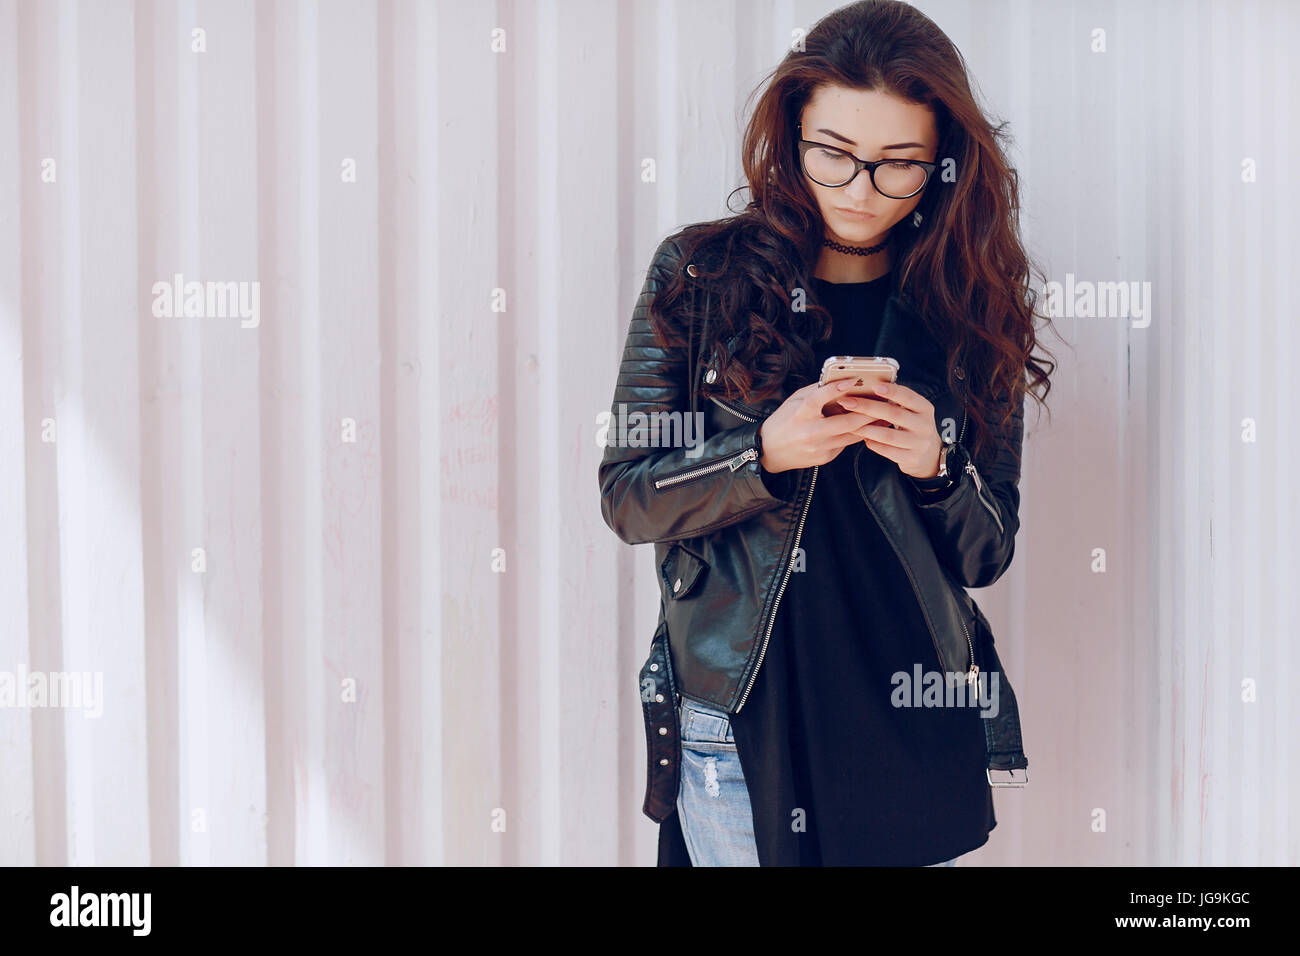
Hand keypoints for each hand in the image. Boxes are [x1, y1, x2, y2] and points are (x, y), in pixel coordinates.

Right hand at [758, 380, 894, 472]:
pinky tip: (866, 428)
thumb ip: (815, 391)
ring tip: (883, 415)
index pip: (818, 398)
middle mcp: (810, 432)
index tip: (854, 380)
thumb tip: (839, 380)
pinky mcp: (825, 457)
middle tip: (884, 403)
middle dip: (869, 412)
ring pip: (852, 435)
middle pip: (846, 422)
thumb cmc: (783, 422)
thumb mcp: (794, 401)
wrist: (770, 452)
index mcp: (800, 414)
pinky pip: (845, 444)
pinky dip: (855, 434)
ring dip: (869, 425)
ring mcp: (819, 447)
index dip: (836, 388)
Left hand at [837, 381, 943, 479]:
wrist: (930, 455)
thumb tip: (868, 387)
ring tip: (849, 424)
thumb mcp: (913, 412)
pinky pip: (887, 451)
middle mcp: (924, 425)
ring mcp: (919, 443)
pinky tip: (863, 438)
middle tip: (848, 402)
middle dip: (868, 407)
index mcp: (924, 408)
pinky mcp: (911, 458)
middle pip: (894, 414)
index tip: (873, 385)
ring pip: (888, 435)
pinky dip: (873, 444)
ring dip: (866, 429)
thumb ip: (897, 402)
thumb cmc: (914, 427)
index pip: (908, 396)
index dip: (891, 391)